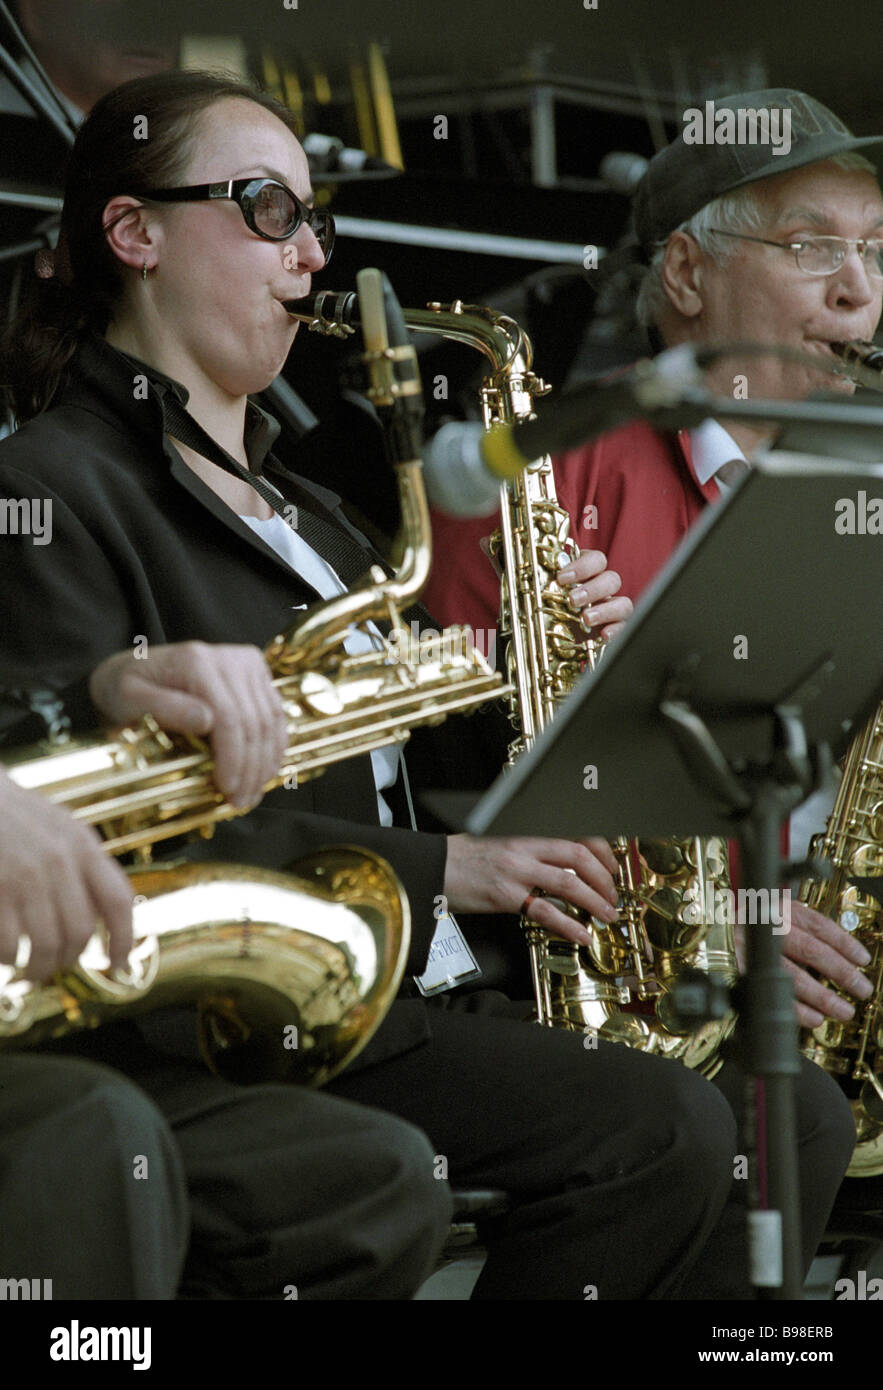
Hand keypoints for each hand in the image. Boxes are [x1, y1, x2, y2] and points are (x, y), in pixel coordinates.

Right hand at [0, 771, 132, 980]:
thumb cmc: (11, 813)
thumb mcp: (58, 826)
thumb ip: (81, 862)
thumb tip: (101, 913)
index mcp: (81, 844)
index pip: (118, 900)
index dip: (124, 939)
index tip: (120, 963)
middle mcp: (59, 860)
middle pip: (80, 931)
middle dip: (70, 958)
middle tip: (57, 965)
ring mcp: (26, 875)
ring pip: (47, 944)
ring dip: (39, 967)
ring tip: (29, 970)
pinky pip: (11, 942)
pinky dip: (8, 956)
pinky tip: (6, 952)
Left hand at [89, 642, 287, 808]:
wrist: (135, 667)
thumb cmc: (124, 688)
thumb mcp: (128, 699)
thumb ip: (164, 708)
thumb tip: (206, 721)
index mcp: (197, 662)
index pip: (229, 718)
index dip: (233, 759)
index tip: (228, 790)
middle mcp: (228, 658)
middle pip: (254, 722)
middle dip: (251, 768)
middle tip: (241, 802)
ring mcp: (246, 662)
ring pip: (270, 720)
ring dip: (265, 762)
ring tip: (252, 794)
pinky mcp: (256, 671)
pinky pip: (275, 713)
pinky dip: (274, 745)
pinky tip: (265, 770)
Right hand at [443, 834, 620, 944]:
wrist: (431, 867)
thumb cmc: (463, 859)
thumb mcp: (502, 845)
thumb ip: (532, 854)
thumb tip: (562, 868)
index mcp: (526, 836)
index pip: (576, 837)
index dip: (602, 853)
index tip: (612, 869)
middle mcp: (524, 850)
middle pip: (579, 857)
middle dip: (604, 879)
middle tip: (612, 896)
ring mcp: (516, 872)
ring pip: (568, 883)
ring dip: (594, 901)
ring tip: (606, 916)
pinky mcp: (505, 896)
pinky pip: (544, 911)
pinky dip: (568, 925)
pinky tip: (580, 935)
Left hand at [555, 550, 632, 640]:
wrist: (557, 634)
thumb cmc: (554, 607)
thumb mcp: (549, 593)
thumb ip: (550, 583)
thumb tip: (539, 578)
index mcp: (589, 573)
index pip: (597, 560)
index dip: (582, 566)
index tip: (562, 578)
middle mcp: (603, 588)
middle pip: (611, 580)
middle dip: (592, 589)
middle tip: (573, 600)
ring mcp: (611, 608)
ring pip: (623, 603)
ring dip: (604, 610)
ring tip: (585, 618)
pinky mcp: (615, 628)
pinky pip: (624, 626)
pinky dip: (615, 629)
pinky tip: (603, 635)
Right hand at [735, 899, 873, 1027]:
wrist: (706, 927)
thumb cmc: (745, 923)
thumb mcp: (773, 912)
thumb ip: (800, 928)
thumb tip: (839, 955)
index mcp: (778, 908)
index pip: (817, 924)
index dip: (844, 942)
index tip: (863, 959)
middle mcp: (765, 927)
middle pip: (810, 950)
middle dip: (840, 973)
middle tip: (861, 989)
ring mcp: (750, 950)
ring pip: (793, 975)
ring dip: (822, 997)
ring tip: (843, 1010)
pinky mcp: (739, 972)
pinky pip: (771, 993)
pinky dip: (795, 1009)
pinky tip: (813, 1017)